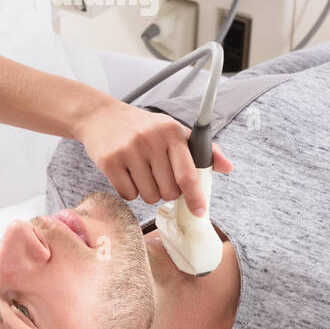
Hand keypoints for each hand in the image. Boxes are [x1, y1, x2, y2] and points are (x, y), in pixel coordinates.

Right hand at [77, 99, 232, 214]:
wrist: (102, 116)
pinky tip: (127, 173)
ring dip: (148, 192)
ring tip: (142, 172)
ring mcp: (129, 150)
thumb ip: (202, 150)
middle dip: (166, 191)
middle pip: (168, 191)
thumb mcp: (173, 131)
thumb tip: (228, 167)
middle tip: (159, 175)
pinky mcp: (110, 162)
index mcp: (172, 132)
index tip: (199, 211)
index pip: (188, 174)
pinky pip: (128, 195)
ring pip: (149, 196)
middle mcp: (151, 140)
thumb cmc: (143, 127)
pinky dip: (130, 191)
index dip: (195, 197)